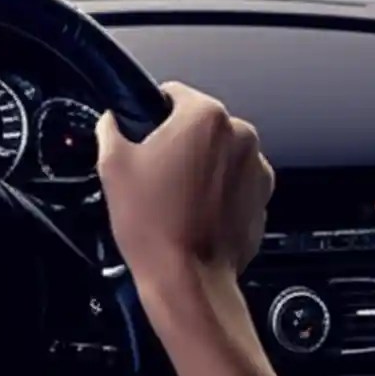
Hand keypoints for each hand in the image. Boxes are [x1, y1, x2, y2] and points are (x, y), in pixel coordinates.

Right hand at [95, 81, 273, 309]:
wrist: (188, 281)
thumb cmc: (154, 226)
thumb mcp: (113, 166)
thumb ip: (111, 128)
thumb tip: (113, 120)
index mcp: (206, 116)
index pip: (173, 94)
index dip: (151, 114)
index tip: (141, 136)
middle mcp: (241, 135)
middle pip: (199, 125)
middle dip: (178, 143)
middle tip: (153, 175)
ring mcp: (257, 168)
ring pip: (219, 154)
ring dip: (200, 167)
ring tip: (175, 200)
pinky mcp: (263, 198)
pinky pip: (235, 183)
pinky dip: (217, 192)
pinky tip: (194, 214)